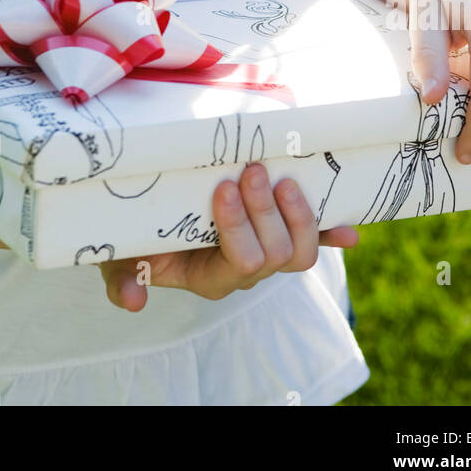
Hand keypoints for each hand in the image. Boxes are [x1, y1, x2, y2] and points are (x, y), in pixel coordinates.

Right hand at [99, 163, 359, 311]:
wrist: (152, 216)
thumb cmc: (137, 235)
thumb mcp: (120, 254)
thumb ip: (123, 277)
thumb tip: (132, 300)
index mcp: (211, 276)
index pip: (241, 262)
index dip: (238, 229)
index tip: (223, 189)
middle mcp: (245, 268)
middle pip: (277, 255)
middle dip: (268, 212)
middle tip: (252, 170)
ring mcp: (268, 250)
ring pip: (301, 250)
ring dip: (298, 214)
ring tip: (282, 178)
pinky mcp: (283, 230)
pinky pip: (316, 238)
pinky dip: (332, 233)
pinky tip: (349, 231)